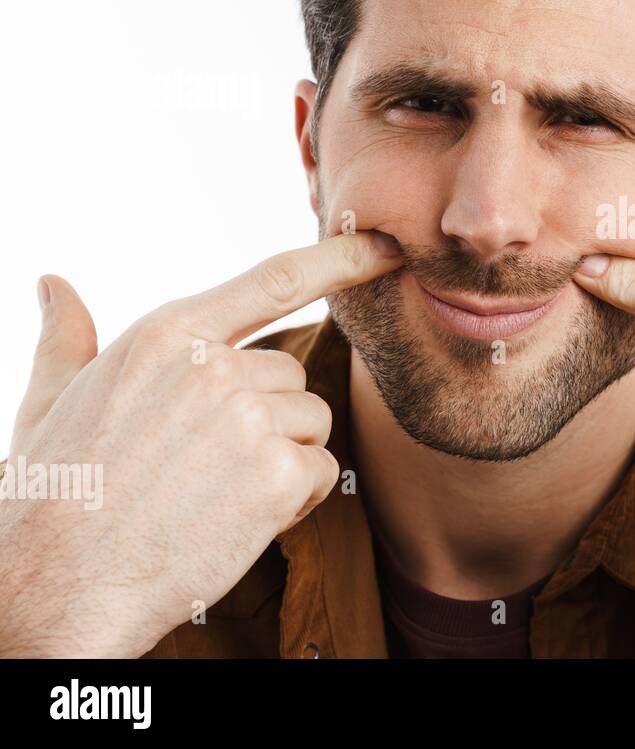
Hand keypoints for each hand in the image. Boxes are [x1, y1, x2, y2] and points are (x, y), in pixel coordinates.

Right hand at [0, 231, 400, 656]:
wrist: (56, 588)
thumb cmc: (53, 497)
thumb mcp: (49, 402)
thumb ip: (68, 339)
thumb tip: (52, 283)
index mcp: (167, 336)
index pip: (276, 280)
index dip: (341, 258)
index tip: (388, 243)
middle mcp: (214, 367)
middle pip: (293, 377)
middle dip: (268, 420)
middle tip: (204, 468)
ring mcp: (249, 419)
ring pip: (313, 424)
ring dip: (283, 460)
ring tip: (216, 494)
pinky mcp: (276, 475)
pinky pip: (323, 472)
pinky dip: (296, 501)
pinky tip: (240, 521)